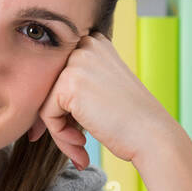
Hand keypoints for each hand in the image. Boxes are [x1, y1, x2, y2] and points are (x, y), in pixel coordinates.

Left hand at [27, 30, 175, 169]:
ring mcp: (76, 62)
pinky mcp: (68, 83)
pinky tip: (81, 144)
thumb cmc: (131, 120)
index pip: (59, 73)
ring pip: (46, 101)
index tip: (69, 130)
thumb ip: (76, 85)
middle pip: (49, 86)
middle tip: (75, 144)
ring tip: (80, 147)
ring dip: (59, 131)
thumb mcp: (102, 90)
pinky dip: (59, 135)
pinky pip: (46, 114)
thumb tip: (39, 99)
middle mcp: (85, 45)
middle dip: (57, 119)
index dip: (60, 105)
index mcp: (95, 43)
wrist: (153, 135)